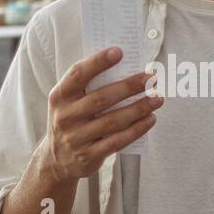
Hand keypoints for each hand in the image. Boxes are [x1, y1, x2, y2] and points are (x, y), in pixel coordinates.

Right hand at [40, 46, 162, 183]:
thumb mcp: (69, 103)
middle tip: (151, 78)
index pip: (77, 74)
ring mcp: (76, 138)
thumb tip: (125, 68)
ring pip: (113, 121)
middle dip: (129, 86)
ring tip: (157, 98)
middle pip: (101, 98)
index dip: (98, 62)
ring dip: (139, 108)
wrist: (56, 161)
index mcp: (60, 96)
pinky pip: (118, 141)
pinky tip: (150, 119)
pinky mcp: (89, 155)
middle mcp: (65, 116)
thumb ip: (88, 87)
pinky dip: (137, 129)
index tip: (119, 51)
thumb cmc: (71, 122)